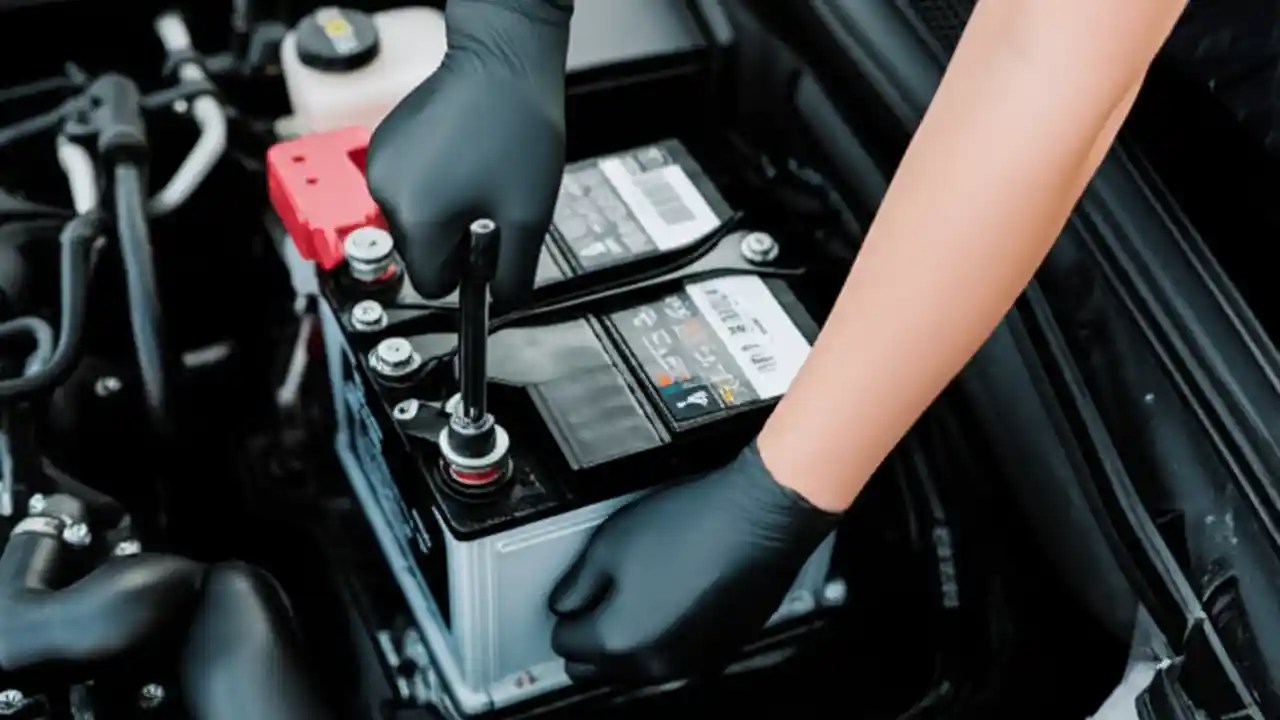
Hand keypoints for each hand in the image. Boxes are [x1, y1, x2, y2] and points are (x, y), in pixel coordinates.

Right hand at [367, 0, 570, 306]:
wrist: (502, 63)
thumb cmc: (516, 130)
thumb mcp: (530, 217)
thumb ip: (515, 273)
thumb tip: (506, 304)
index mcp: (418, 218)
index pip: (433, 284)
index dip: (466, 272)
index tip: (488, 250)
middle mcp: (387, 194)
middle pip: (422, 251)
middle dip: (457, 238)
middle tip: (492, 202)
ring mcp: (381, 166)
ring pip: (416, 219)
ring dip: (446, 209)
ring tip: (478, 174)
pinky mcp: (385, 145)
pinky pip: (409, 187)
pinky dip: (434, 183)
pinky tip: (462, 156)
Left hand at [549, 442, 839, 682]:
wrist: (760, 518)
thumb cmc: (696, 524)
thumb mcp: (612, 541)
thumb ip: (578, 582)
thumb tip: (565, 601)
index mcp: (619, 638)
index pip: (565, 642)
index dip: (566, 613)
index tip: (573, 596)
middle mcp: (655, 663)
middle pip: (598, 666)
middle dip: (591, 636)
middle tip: (597, 597)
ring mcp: (691, 663)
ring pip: (637, 667)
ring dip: (628, 640)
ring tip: (639, 592)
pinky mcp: (719, 653)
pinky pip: (674, 657)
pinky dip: (665, 638)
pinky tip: (672, 598)